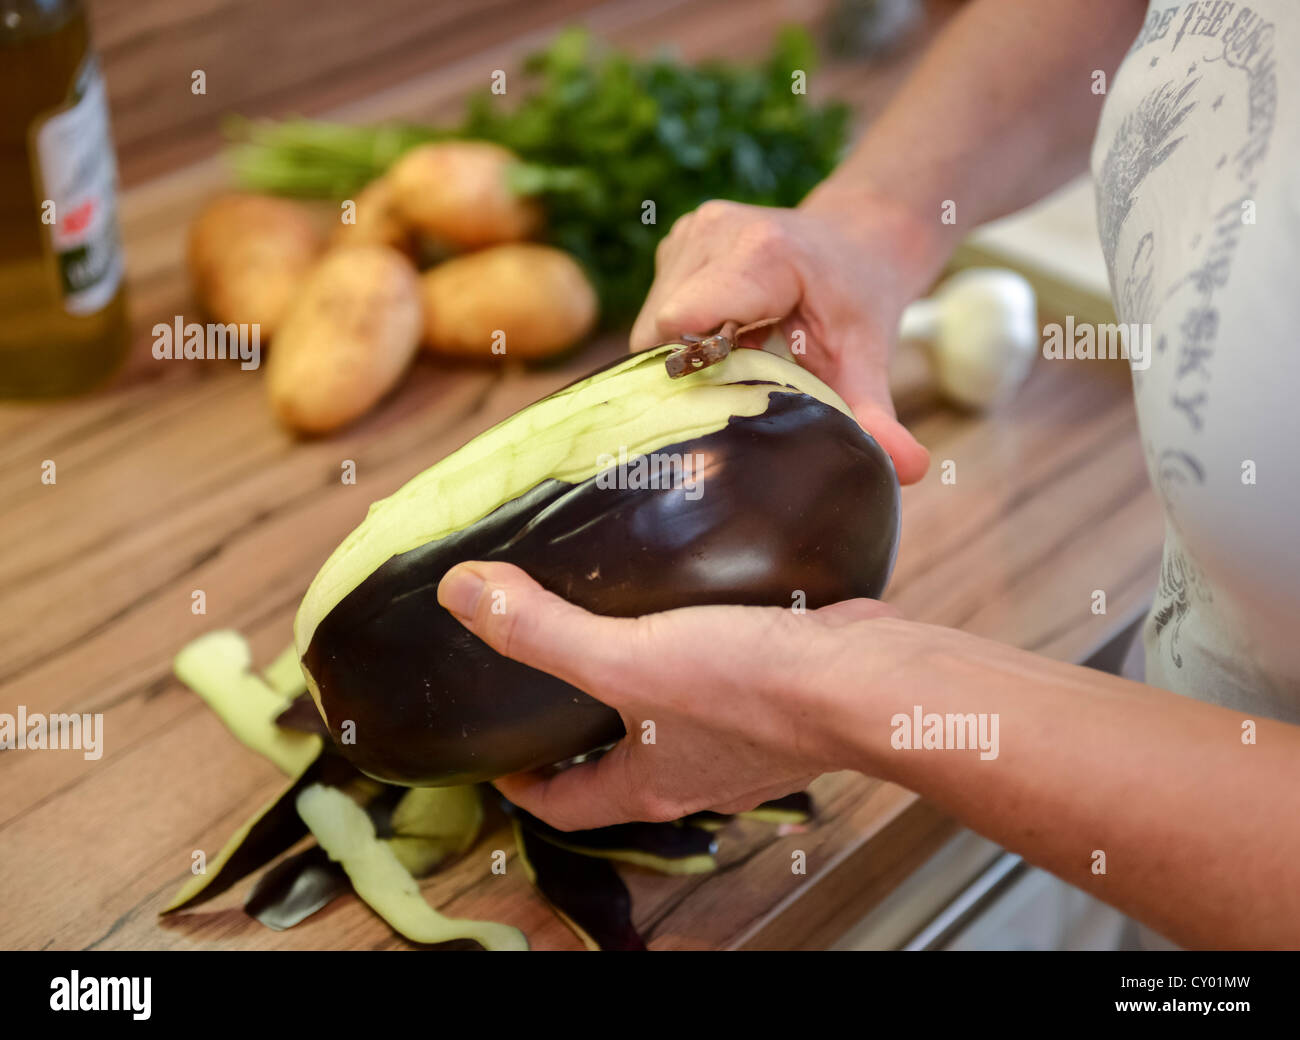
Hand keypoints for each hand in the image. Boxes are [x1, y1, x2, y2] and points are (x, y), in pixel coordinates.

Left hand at [438, 560, 896, 830]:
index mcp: (648, 782)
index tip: (499, 758)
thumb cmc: (755, 690)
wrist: (867, 682)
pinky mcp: (779, 701)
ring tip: (619, 637)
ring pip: (674, 727)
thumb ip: (544, 630)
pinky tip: (699, 612)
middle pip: (619, 769)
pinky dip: (700, 660)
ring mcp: (742, 742)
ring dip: (644, 695)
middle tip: (550, 687)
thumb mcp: (628, 659)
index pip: (566, 806)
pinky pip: (725, 688)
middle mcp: (695, 773)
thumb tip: (464, 596)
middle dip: (581, 737)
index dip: (524, 787)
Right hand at [630, 189, 941, 484]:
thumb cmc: (857, 300)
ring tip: (733, 359)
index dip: (691, 368)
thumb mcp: (867, 357)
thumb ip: (877, 414)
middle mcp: (714, 231)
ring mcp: (689, 232)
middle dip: (688, 371)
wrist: (855, 241)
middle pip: (659, 329)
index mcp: (760, 253)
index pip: (683, 320)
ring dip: (682, 355)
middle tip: (735, 387)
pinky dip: (680, 338)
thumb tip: (911, 470)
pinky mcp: (673, 243)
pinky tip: (722, 337)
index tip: (722, 394)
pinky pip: (654, 310)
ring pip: (650, 324)